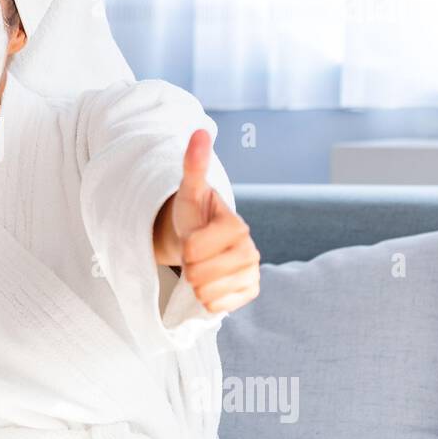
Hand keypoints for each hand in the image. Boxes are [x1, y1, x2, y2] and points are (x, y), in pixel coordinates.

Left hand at [155, 129, 260, 313]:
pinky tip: (211, 282)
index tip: (192, 236)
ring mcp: (252, 273)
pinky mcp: (250, 292)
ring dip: (196, 283)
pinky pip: (216, 307)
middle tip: (195, 254)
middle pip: (199, 274)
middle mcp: (251, 250)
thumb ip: (194, 163)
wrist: (200, 240)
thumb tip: (200, 131)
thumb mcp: (188, 190)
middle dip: (188, 266)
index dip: (185, 246)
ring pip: (206, 293)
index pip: (193, 249)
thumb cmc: (193, 214)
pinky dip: (207, 298)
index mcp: (237, 226)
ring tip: (202, 267)